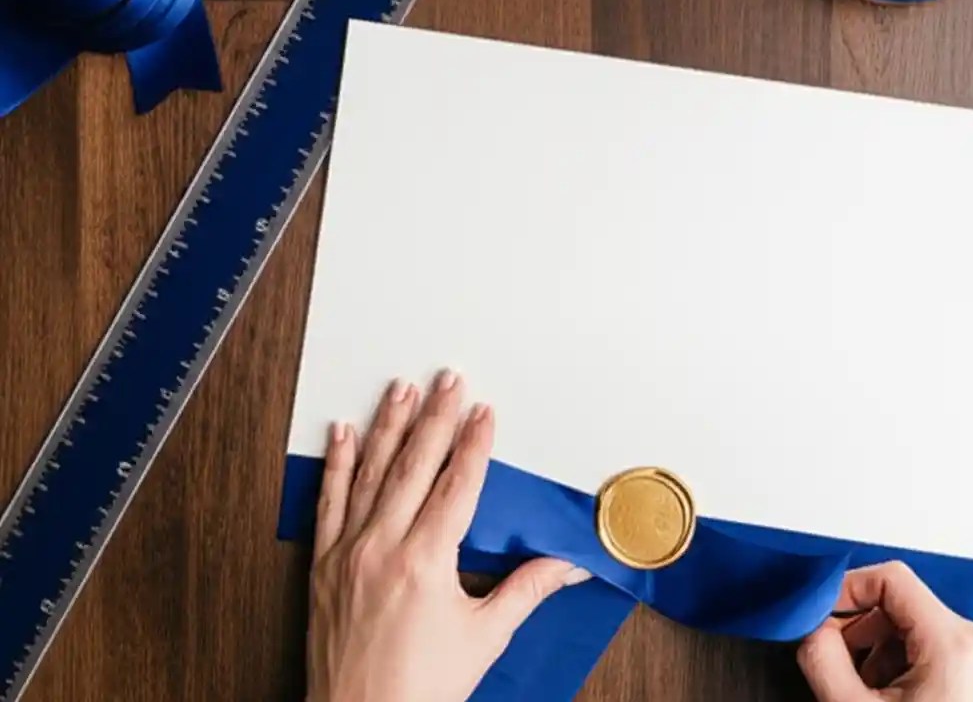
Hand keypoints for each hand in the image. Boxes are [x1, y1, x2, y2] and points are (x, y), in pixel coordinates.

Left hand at [306, 372, 591, 701]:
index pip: (457, 485)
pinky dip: (336, 464)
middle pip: (414, 467)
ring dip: (387, 427)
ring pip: (369, 473)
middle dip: (435, 418)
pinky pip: (328, 501)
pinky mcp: (324, 566)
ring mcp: (348, 553)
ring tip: (401, 389)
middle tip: (448, 379)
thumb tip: (569, 566)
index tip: (483, 412)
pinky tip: (342, 433)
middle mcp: (383, 547)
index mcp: (426, 561)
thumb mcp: (485, 637)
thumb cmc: (421, 688)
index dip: (473, 444)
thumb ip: (527, 590)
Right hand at [797, 561, 972, 701]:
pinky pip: (937, 648)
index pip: (892, 579)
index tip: (822, 613)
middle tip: (838, 665)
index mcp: (955, 645)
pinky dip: (907, 666)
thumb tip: (813, 632)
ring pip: (918, 628)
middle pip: (903, 605)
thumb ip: (822, 660)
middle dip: (862, 634)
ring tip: (870, 696)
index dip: (846, 590)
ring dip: (882, 653)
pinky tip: (894, 701)